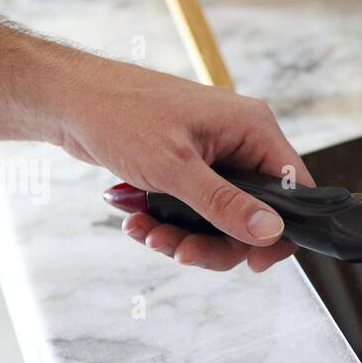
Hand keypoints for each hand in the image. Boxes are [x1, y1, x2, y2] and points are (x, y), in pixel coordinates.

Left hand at [55, 59, 311, 271]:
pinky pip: (193, 211)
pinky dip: (168, 224)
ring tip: (147, 234)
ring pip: (219, 219)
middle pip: (253, 216)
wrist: (67, 99)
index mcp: (252, 129)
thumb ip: (226, 204)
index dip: (280, 233)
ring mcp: (214, 155)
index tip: (255, 263)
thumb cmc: (119, 114)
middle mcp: (239, 142)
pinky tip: (138, 221)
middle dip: (215, 242)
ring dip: (184, 237)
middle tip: (181, 254)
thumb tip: (271, 232)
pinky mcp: (188, 168)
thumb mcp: (175, 168)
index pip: (294, 190)